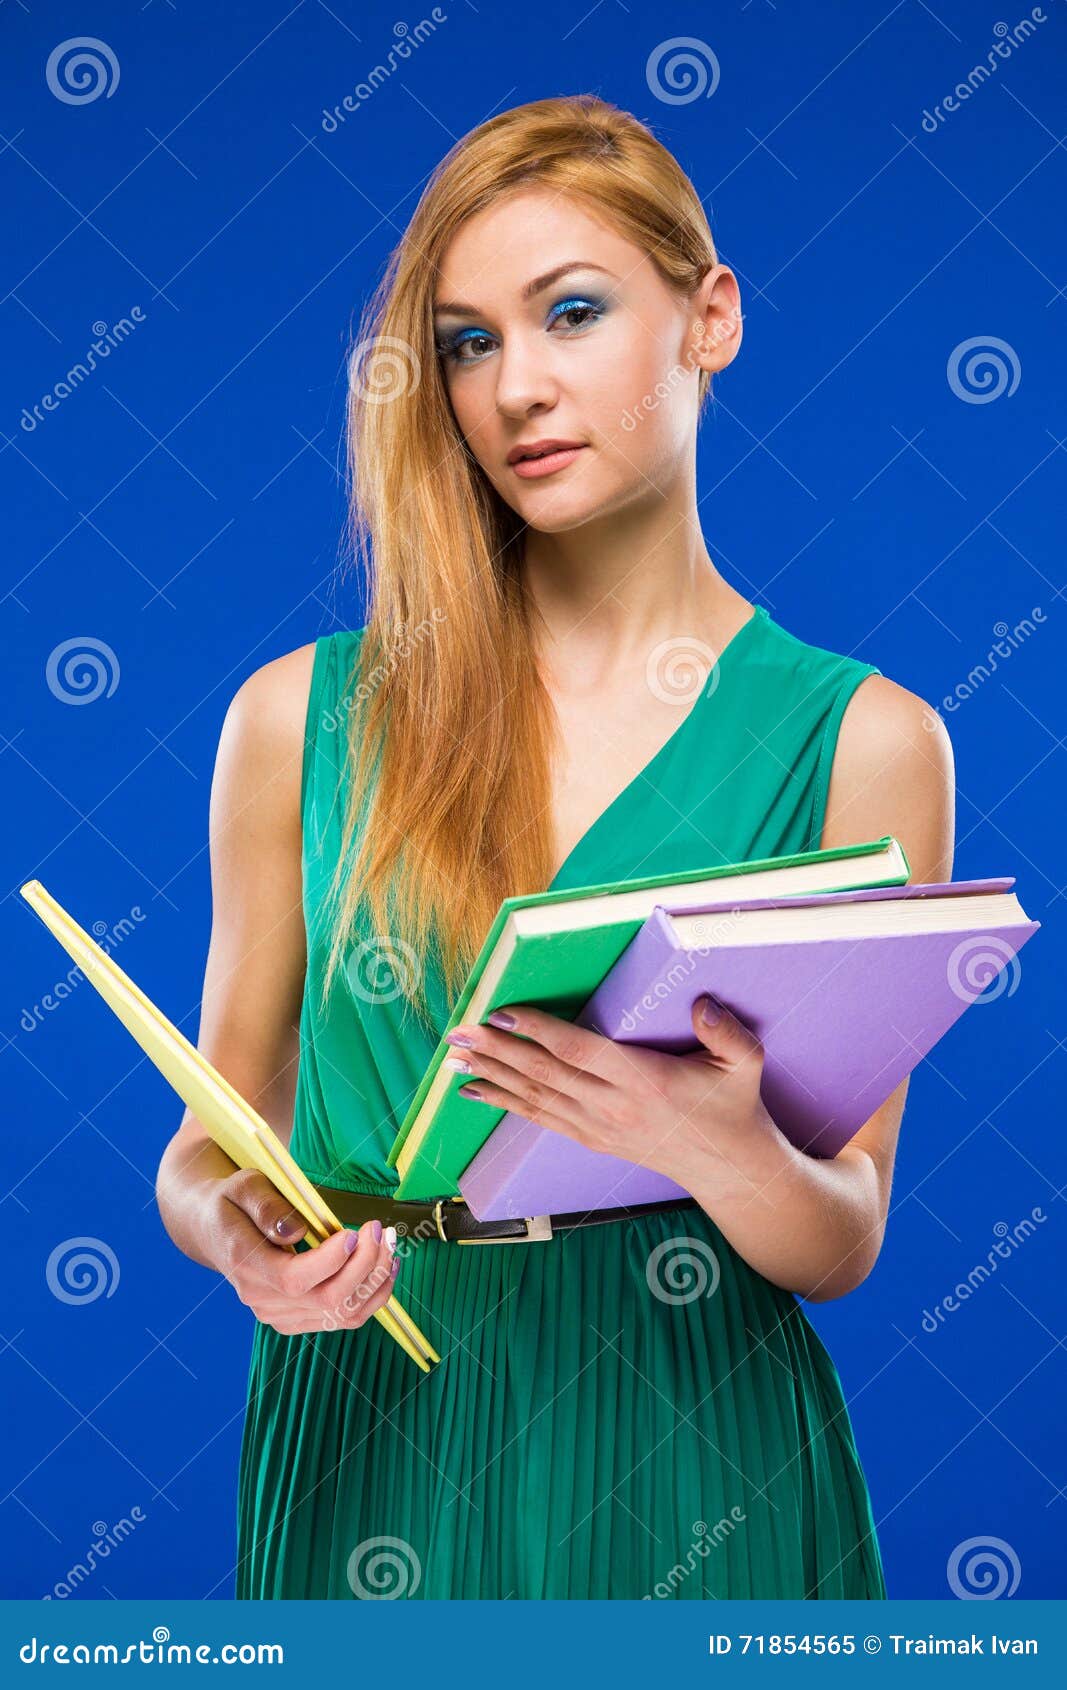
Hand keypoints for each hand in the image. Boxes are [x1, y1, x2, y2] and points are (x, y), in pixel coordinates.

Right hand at [207, 1168, 399, 1334]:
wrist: (217, 1230)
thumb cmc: (235, 1203)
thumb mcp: (243, 1187)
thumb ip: (267, 1206)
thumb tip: (297, 1231)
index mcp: (246, 1266)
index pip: (294, 1280)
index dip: (331, 1261)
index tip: (352, 1231)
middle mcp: (262, 1301)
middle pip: (328, 1299)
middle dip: (365, 1265)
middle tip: (380, 1229)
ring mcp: (280, 1316)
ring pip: (343, 1314)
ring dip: (376, 1280)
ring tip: (389, 1244)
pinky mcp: (297, 1320)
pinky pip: (344, 1318)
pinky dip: (372, 1294)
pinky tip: (383, 1265)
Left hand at [441, 994, 783, 1197]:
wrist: (727, 1168)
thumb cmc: (733, 1105)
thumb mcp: (744, 1064)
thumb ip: (726, 1031)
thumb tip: (703, 1005)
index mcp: (644, 1081)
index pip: (579, 1051)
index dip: (538, 1031)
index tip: (503, 1012)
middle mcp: (613, 1107)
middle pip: (544, 1074)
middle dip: (497, 1051)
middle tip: (458, 1031)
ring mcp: (598, 1128)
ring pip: (534, 1098)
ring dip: (490, 1075)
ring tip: (452, 1057)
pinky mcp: (591, 1139)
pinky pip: (540, 1118)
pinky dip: (504, 1102)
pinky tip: (475, 1088)